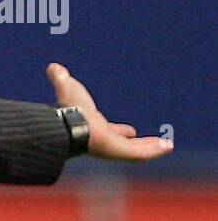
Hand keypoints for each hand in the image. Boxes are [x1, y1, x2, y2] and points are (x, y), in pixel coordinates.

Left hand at [46, 63, 172, 161]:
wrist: (68, 124)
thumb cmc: (69, 108)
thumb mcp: (67, 87)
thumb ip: (61, 79)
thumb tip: (52, 67)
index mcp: (93, 128)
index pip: (110, 132)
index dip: (120, 131)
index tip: (131, 131)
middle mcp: (103, 140)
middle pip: (125, 144)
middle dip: (139, 143)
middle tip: (155, 141)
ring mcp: (113, 148)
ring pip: (136, 151)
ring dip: (151, 148)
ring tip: (167, 145)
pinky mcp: (121, 152)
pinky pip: (141, 154)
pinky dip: (155, 150)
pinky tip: (168, 147)